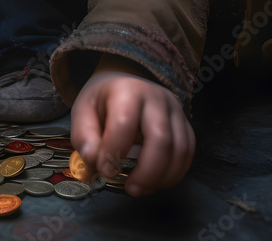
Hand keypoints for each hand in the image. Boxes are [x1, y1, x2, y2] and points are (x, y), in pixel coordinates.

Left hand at [70, 55, 194, 197]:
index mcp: (126, 90)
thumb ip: (84, 137)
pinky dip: (175, 173)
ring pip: (180, 148)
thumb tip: (93, 160)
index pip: (124, 123)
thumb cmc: (102, 100)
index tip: (105, 171)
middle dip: (147, 171)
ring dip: (163, 177)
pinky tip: (157, 182)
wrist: (124, 81)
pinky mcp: (185, 123)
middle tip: (131, 189)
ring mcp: (175, 110)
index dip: (114, 151)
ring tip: (142, 189)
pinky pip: (188, 152)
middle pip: (161, 138)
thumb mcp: (83, 111)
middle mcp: (156, 97)